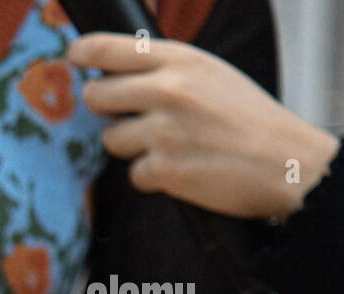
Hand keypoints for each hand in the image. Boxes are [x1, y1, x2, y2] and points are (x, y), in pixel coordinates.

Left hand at [70, 33, 339, 219]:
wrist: (285, 161)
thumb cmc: (247, 118)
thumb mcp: (210, 74)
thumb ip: (165, 70)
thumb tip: (113, 73)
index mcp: (180, 60)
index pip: (110, 48)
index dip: (84, 52)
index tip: (75, 57)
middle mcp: (168, 91)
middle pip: (96, 96)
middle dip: (106, 108)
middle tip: (125, 114)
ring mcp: (163, 131)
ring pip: (111, 138)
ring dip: (132, 146)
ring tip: (171, 145)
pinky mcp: (163, 169)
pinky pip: (134, 173)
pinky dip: (153, 176)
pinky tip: (183, 169)